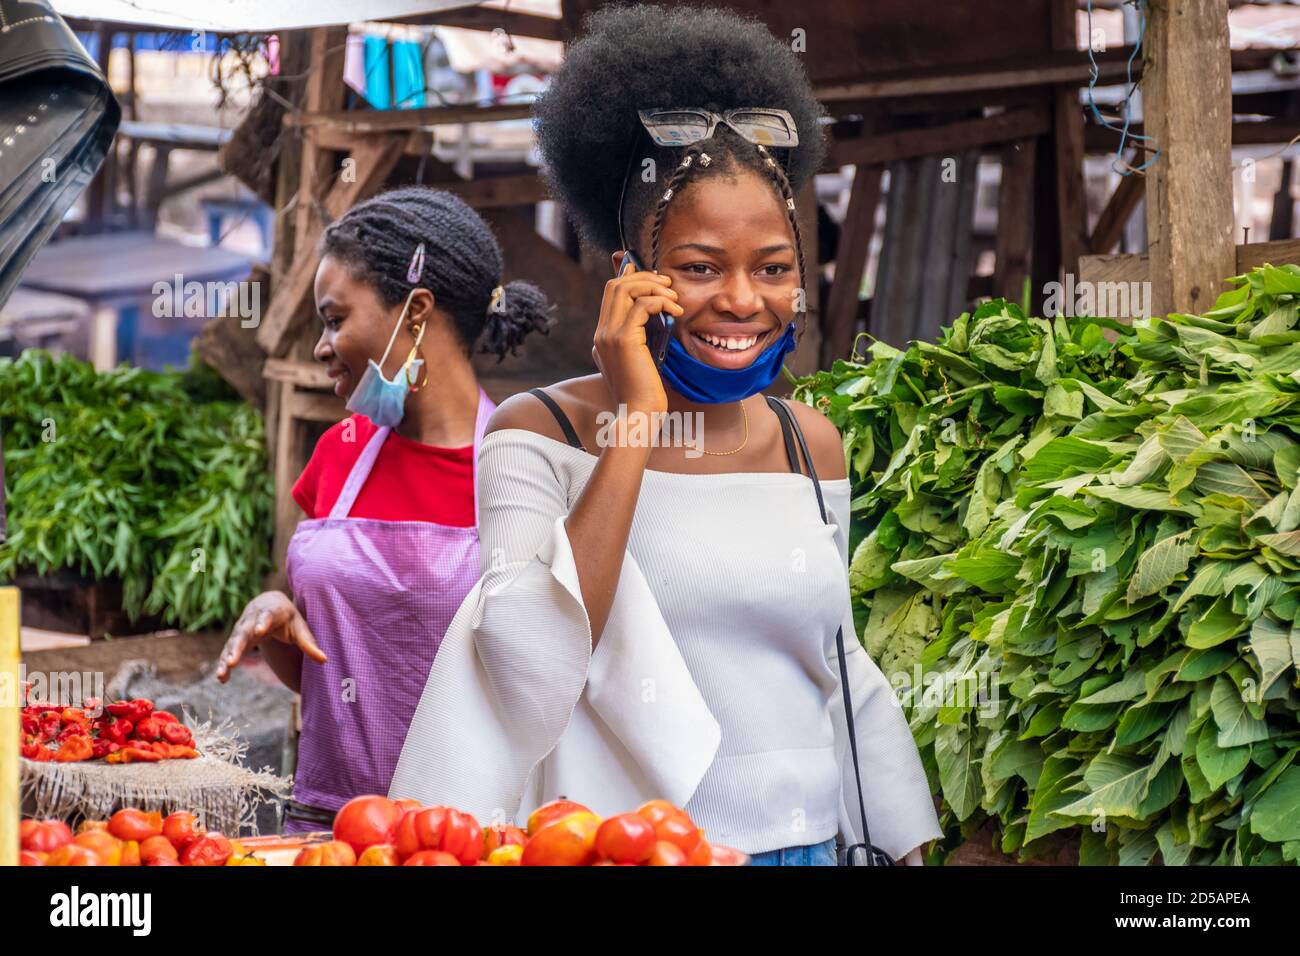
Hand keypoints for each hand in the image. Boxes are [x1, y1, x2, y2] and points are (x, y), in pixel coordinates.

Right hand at [215, 591, 326, 681]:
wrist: (269, 605)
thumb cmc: (288, 618)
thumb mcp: (299, 627)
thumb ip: (309, 643)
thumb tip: (324, 660)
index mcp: (271, 611)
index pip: (266, 615)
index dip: (262, 622)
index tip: (259, 630)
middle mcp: (252, 619)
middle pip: (243, 632)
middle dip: (238, 646)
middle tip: (233, 660)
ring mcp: (241, 630)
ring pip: (232, 643)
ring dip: (227, 657)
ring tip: (223, 673)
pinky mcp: (235, 640)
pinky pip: (227, 652)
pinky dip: (223, 663)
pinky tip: (221, 678)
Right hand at [592, 269, 682, 416]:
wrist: (639, 413)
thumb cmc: (645, 391)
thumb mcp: (641, 358)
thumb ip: (641, 338)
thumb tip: (655, 314)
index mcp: (602, 337)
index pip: (611, 294)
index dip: (631, 278)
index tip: (655, 278)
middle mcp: (601, 333)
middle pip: (615, 285)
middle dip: (644, 277)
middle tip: (668, 285)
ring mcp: (608, 335)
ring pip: (624, 289)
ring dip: (653, 287)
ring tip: (674, 298)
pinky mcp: (623, 340)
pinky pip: (641, 305)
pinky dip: (660, 302)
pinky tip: (675, 311)